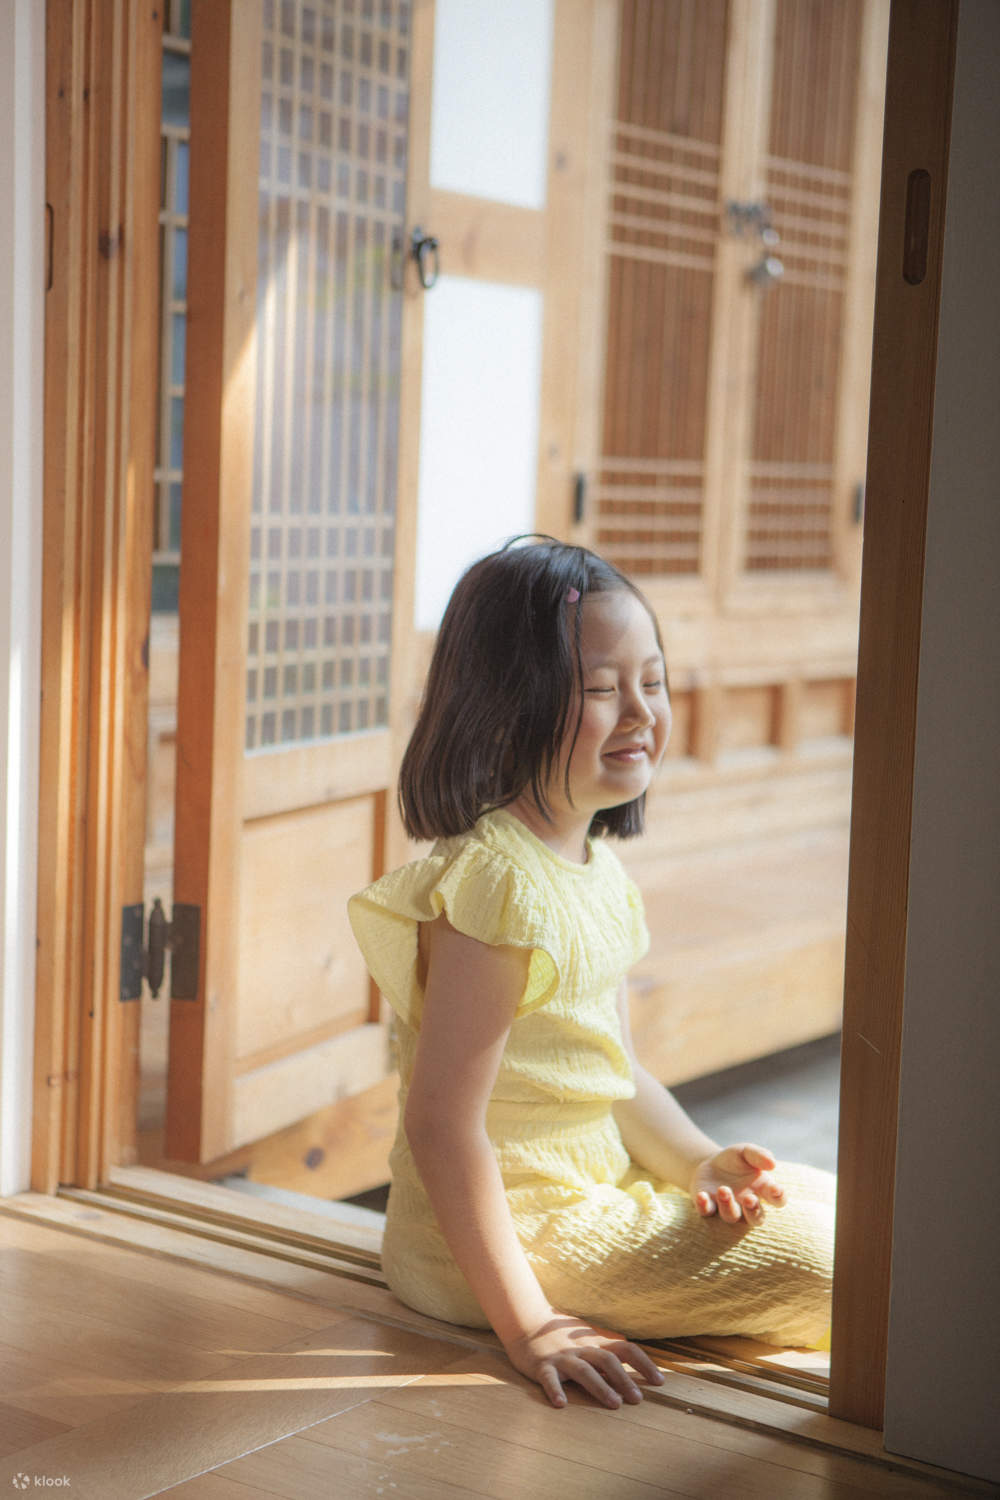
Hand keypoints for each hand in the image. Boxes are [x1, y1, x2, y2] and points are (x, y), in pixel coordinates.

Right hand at [503, 1311, 664, 1409]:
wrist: (526, 1320)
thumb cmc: (561, 1333)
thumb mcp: (588, 1335)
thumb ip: (607, 1345)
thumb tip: (632, 1354)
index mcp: (595, 1342)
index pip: (625, 1348)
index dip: (644, 1363)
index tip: (660, 1381)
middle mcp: (582, 1348)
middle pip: (607, 1360)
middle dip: (624, 1379)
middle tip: (638, 1400)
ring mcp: (562, 1356)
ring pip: (584, 1370)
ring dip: (600, 1387)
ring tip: (614, 1404)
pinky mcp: (542, 1365)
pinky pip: (549, 1378)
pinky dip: (555, 1390)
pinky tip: (561, 1404)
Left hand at [690, 1143, 786, 1224]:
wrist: (709, 1164)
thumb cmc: (735, 1160)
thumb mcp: (746, 1152)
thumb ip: (760, 1155)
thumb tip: (773, 1164)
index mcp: (762, 1190)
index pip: (777, 1200)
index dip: (778, 1197)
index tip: (776, 1190)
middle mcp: (747, 1205)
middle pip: (756, 1219)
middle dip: (753, 1211)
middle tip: (749, 1199)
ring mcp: (728, 1208)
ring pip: (731, 1216)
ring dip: (728, 1205)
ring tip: (723, 1189)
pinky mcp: (708, 1207)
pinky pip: (706, 1212)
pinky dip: (704, 1206)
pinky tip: (702, 1195)